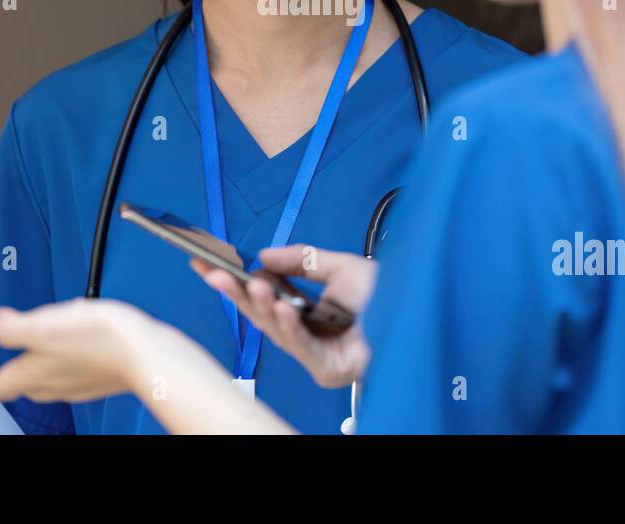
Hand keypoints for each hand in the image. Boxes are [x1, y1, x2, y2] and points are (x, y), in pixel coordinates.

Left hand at [0, 298, 154, 410]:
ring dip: (40, 371)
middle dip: (10, 383)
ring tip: (39, 357)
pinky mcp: (101, 377)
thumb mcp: (46, 325)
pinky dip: (69, 363)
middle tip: (0, 380)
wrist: (147, 355)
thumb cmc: (100, 339)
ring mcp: (80, 383)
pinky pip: (75, 373)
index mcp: (35, 371)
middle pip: (24, 386)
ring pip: (50, 381)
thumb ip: (14, 326)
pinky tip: (80, 345)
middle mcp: (55, 382)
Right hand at [190, 244, 377, 388]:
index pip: (261, 297)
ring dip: (261, 306)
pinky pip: (301, 346)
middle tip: (213, 273)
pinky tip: (281, 307)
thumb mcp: (338, 266)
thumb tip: (262, 255)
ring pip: (275, 331)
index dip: (233, 282)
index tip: (205, 263)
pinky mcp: (325, 368)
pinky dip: (289, 325)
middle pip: (261, 315)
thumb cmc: (387, 294)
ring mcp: (313, 354)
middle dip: (235, 293)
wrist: (419, 312)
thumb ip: (300, 260)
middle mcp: (304, 333)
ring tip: (249, 284)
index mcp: (303, 310)